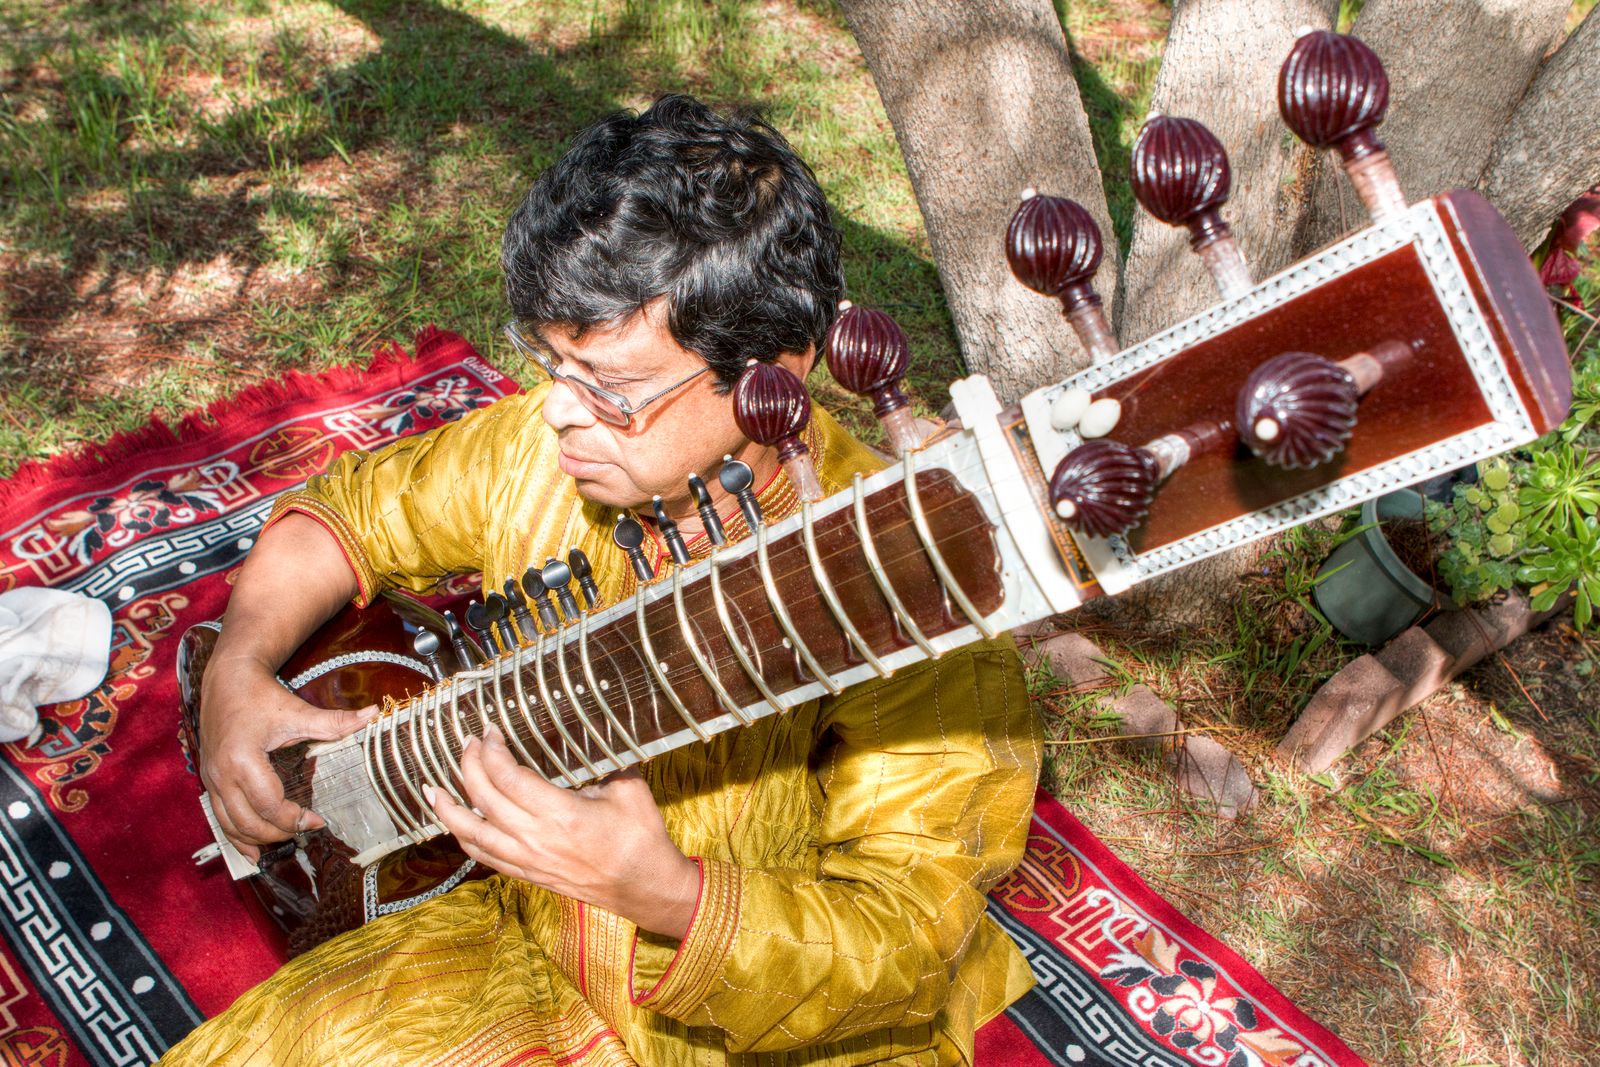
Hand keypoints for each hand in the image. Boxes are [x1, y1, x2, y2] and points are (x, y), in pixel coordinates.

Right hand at [198, 659, 373, 861]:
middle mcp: (221, 774)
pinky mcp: (208, 779)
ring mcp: (211, 779)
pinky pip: (217, 817)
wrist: (227, 678)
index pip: (270, 805)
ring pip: (230, 825)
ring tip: (286, 839)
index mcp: (243, 759)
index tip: (319, 820)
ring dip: (257, 838)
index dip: (295, 818)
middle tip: (306, 829)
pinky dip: (235, 836)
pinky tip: (251, 851)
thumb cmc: (261, 695)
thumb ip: (334, 722)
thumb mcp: (298, 710)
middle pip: (249, 821)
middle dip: (279, 832)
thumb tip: (371, 715)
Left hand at [426, 726, 700, 939]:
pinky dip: (464, 837)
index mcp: (560, 813)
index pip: (508, 776)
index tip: (490, 731)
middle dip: (469, 765)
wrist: (644, 887)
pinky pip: (483, 856)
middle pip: (484, 798)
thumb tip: (592, 728)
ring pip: (472, 833)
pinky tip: (455, 824)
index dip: (492, 750)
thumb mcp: (628, 787)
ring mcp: (527, 860)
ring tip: (432, 788)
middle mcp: (536, 838)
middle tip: (468, 743)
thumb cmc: (640, 837)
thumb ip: (604, 758)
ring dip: (448, 808)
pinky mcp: (527, 874)